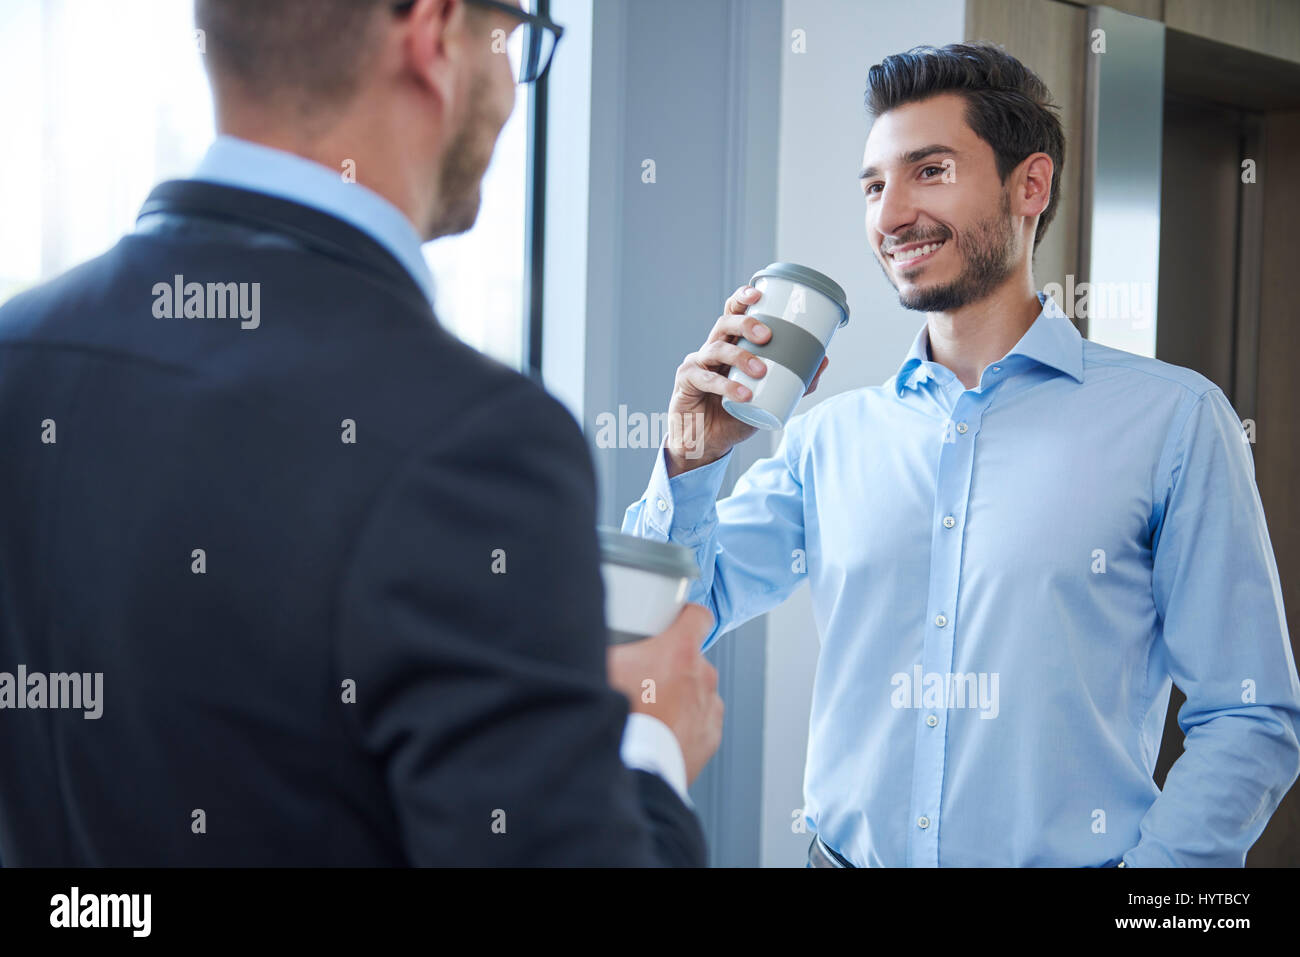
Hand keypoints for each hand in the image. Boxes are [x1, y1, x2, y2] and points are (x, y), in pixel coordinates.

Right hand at [606, 603, 722, 786]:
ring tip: (651, 710)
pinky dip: (686, 722)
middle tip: (644, 678)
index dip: (685, 616)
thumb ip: (616, 644)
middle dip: (672, 664)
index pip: (698, 616)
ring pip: (697, 690)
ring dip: (680, 695)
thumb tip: (603, 634)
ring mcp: (710, 706)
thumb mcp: (605, 666)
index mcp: (680, 651)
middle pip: (692, 657)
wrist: (637, 769)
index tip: (676, 622)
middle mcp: (702, 676)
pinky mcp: (710, 735)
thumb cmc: (622, 719)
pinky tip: (661, 729)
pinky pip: (701, 719)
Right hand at [666, 284, 828, 476]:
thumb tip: (824, 360)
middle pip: (724, 324)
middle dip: (745, 324)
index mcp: (731, 346)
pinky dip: (725, 387)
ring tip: (761, 371)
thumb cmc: (736, 415)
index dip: (742, 299)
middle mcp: (712, 350)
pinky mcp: (685, 383)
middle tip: (767, 336)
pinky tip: (742, 394)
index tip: (758, 294)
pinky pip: (704, 379)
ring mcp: (697, 364)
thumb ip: (795, 382)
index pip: (733, 313)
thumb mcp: (769, 398)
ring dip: (740, 357)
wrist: (708, 443)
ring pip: (716, 349)